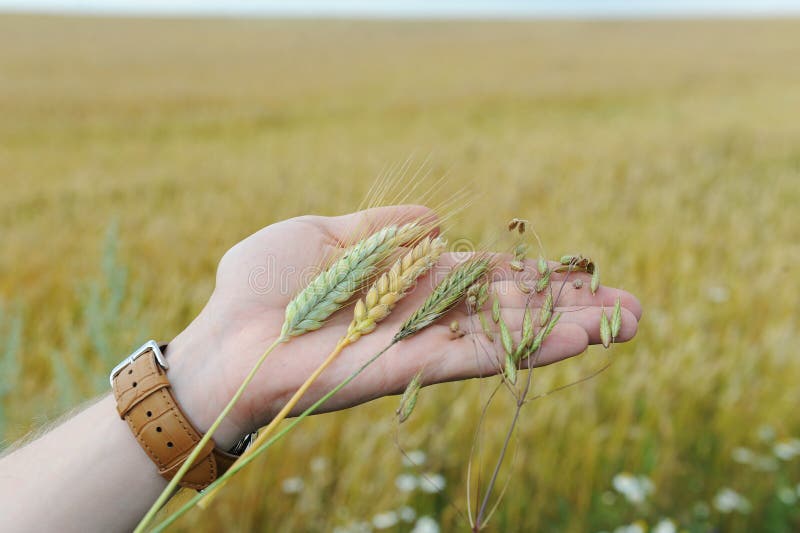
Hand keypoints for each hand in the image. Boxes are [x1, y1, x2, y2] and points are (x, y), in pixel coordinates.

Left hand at [166, 206, 641, 448]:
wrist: (222, 341)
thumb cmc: (261, 286)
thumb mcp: (323, 232)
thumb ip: (382, 225)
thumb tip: (435, 218)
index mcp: (405, 283)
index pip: (483, 279)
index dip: (530, 277)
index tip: (578, 274)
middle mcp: (421, 317)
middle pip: (507, 310)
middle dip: (565, 308)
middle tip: (631, 307)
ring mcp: (416, 345)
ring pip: (503, 335)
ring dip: (563, 329)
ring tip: (625, 323)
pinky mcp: (402, 369)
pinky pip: (471, 356)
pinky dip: (523, 348)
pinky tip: (573, 339)